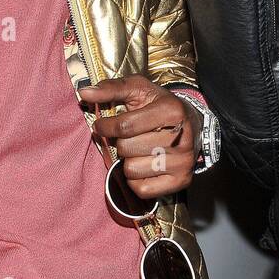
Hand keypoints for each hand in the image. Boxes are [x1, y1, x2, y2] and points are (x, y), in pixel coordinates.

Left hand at [80, 75, 198, 198]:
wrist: (193, 125)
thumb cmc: (159, 105)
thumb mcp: (139, 89)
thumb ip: (111, 88)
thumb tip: (85, 93)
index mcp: (171, 110)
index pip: (124, 126)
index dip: (105, 126)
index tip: (101, 125)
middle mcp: (180, 137)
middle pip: (126, 149)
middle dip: (121, 142)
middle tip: (129, 137)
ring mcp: (182, 162)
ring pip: (132, 170)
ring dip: (128, 161)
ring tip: (139, 150)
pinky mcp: (181, 181)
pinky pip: (142, 189)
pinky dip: (136, 179)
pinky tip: (144, 165)